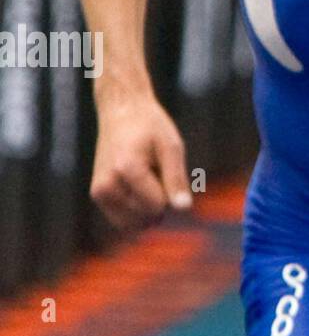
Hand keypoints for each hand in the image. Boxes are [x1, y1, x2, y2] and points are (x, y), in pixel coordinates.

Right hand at [90, 93, 191, 230]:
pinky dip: (137, 209)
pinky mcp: (97, 196)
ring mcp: (99, 193)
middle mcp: (107, 185)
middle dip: (159, 200)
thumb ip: (176, 179)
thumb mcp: (171, 146)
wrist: (122, 113)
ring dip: (147, 206)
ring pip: (134, 223)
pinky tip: (137, 184)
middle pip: (146, 216)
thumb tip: (184, 209)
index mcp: (127, 169)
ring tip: (145, 176)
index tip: (165, 166)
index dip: (170, 192)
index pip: (158, 206)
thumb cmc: (151, 128)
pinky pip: (123, 221)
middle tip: (154, 169)